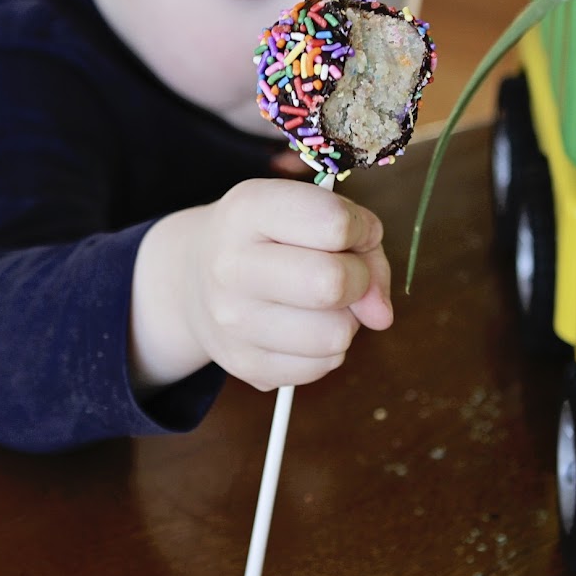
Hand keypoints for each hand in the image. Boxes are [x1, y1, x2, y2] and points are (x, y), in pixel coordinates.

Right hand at [130, 178, 391, 392]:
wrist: (194, 276)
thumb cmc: (269, 237)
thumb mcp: (309, 209)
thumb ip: (364, 242)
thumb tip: (380, 315)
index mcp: (247, 210)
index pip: (333, 224)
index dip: (360, 230)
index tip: (350, 234)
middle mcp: (231, 265)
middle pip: (332, 283)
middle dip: (358, 279)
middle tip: (343, 273)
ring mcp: (232, 320)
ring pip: (335, 334)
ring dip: (345, 320)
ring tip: (320, 304)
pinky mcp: (243, 364)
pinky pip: (322, 366)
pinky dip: (326, 349)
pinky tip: (304, 327)